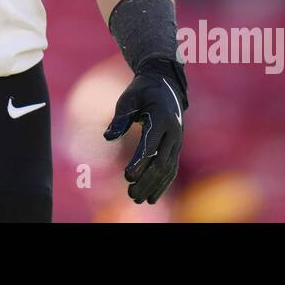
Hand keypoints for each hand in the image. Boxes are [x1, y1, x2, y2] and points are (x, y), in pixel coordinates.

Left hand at [103, 58, 187, 203]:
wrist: (165, 84)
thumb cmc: (141, 90)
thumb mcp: (128, 98)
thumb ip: (119, 118)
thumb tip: (107, 137)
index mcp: (161, 116)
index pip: (151, 144)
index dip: (140, 161)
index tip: (127, 176)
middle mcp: (174, 131)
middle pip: (161, 161)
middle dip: (146, 179)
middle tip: (131, 194)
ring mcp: (177, 140)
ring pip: (168, 168)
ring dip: (153, 186)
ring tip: (138, 200)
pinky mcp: (175, 146)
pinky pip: (171, 168)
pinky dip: (162, 184)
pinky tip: (152, 197)